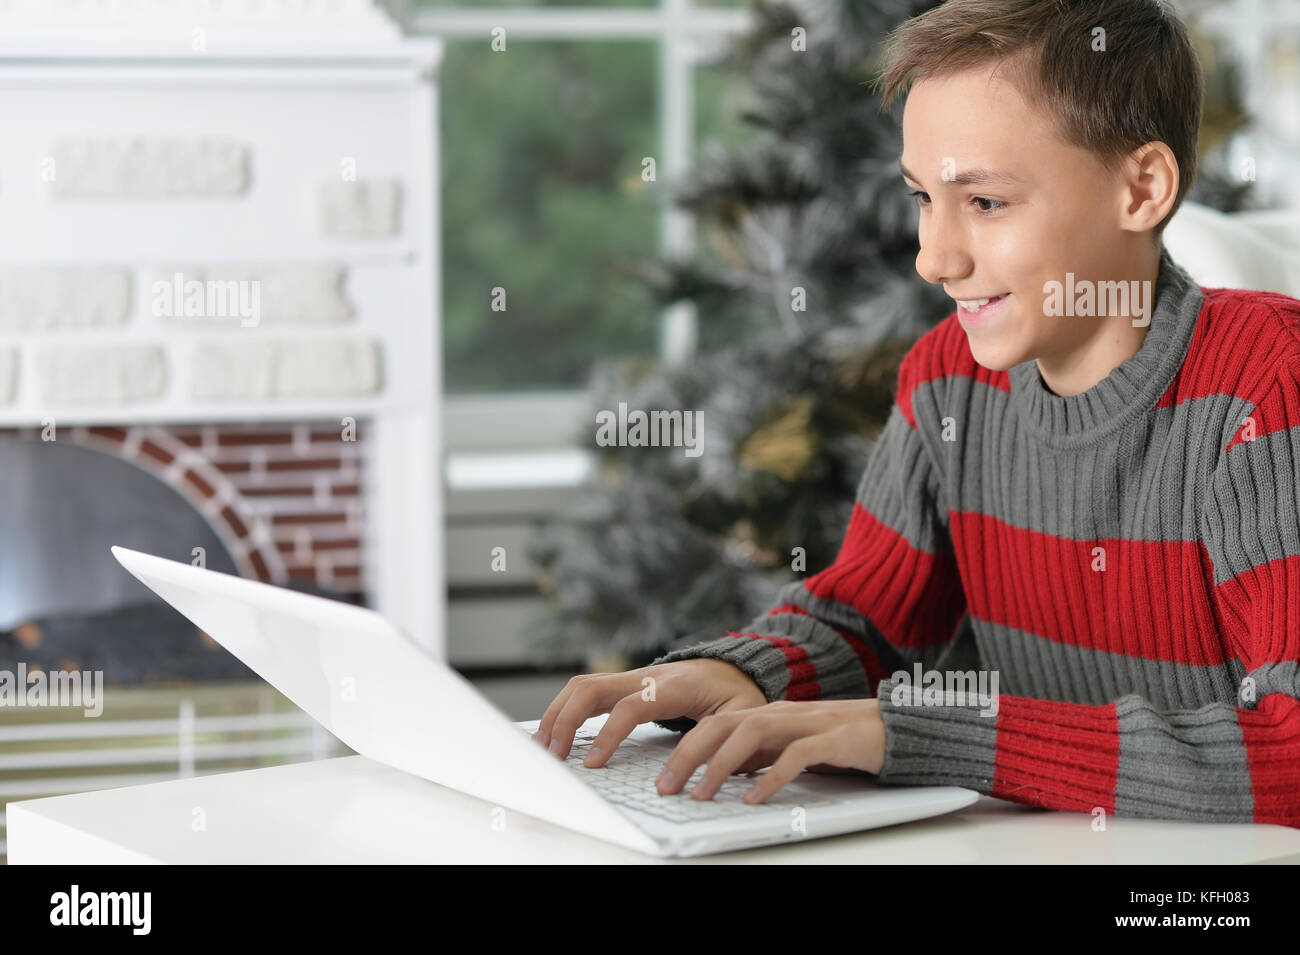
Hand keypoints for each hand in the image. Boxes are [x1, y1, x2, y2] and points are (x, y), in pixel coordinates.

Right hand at [533, 658, 766, 763]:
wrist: (732, 666)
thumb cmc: (737, 694)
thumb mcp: (743, 713)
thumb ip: (726, 737)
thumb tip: (709, 770)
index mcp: (673, 686)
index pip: (631, 705)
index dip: (609, 734)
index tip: (592, 763)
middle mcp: (646, 676)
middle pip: (593, 686)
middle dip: (566, 719)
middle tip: (553, 755)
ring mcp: (631, 676)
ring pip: (583, 684)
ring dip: (558, 712)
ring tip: (544, 746)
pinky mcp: (624, 683)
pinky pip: (587, 689)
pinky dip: (566, 708)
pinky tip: (555, 733)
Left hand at [654, 699, 885, 803]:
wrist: (898, 727)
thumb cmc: (843, 740)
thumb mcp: (791, 747)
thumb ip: (761, 755)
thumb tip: (724, 775)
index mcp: (769, 715)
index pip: (716, 725)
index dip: (685, 749)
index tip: (662, 779)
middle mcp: (783, 713)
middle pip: (724, 723)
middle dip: (689, 754)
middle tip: (667, 787)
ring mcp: (808, 722)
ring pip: (753, 731)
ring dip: (722, 763)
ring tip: (702, 793)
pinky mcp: (835, 738)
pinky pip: (798, 754)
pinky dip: (772, 775)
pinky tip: (754, 797)